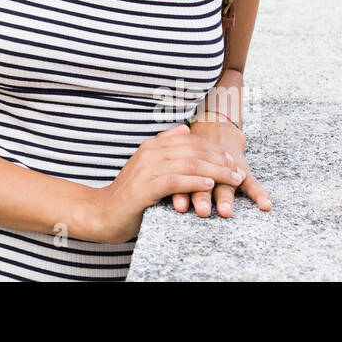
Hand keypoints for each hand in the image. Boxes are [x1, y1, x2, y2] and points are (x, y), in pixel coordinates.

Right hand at [88, 123, 246, 243]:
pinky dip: (194, 182)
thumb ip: (165, 147)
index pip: (190, 141)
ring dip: (215, 171)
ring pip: (188, 164)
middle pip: (193, 150)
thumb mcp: (147, 166)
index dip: (215, 149)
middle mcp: (149, 153)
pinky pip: (175, 181)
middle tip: (239, 172)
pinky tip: (209, 185)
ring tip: (232, 179)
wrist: (103, 213)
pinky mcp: (145, 187)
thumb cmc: (130, 194)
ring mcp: (146, 169)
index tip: (233, 161)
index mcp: (152, 146)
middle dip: (220, 160)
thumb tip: (184, 129)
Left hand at [173, 118, 271, 217]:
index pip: (186, 178)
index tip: (179, 207)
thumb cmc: (193, 150)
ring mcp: (227, 169)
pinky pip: (253, 184)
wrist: (217, 132)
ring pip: (227, 184)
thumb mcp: (178, 155)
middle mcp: (210, 168)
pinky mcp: (242, 171)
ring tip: (226, 212)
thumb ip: (164, 163)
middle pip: (206, 183)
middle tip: (202, 211)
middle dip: (203, 197)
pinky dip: (260, 194)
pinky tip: (266, 206)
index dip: (183, 192)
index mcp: (192, 164)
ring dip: (226, 198)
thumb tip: (143, 172)